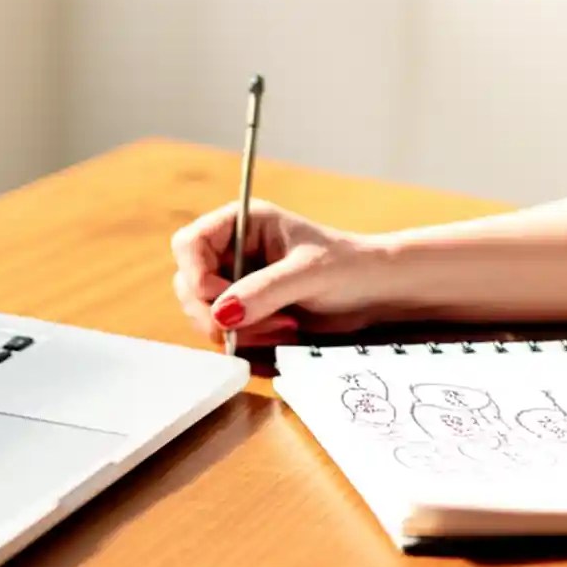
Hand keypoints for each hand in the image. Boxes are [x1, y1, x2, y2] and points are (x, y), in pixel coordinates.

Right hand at [170, 199, 389, 346]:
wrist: (377, 292)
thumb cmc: (350, 266)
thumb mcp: (308, 273)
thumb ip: (263, 291)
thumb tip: (222, 314)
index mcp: (241, 224)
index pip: (189, 244)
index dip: (195, 275)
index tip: (221, 301)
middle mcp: (232, 252)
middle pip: (189, 286)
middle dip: (219, 313)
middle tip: (257, 324)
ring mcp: (237, 284)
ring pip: (205, 314)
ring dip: (238, 331)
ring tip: (284, 328)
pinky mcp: (247, 313)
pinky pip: (227, 333)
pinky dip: (247, 342)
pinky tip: (282, 336)